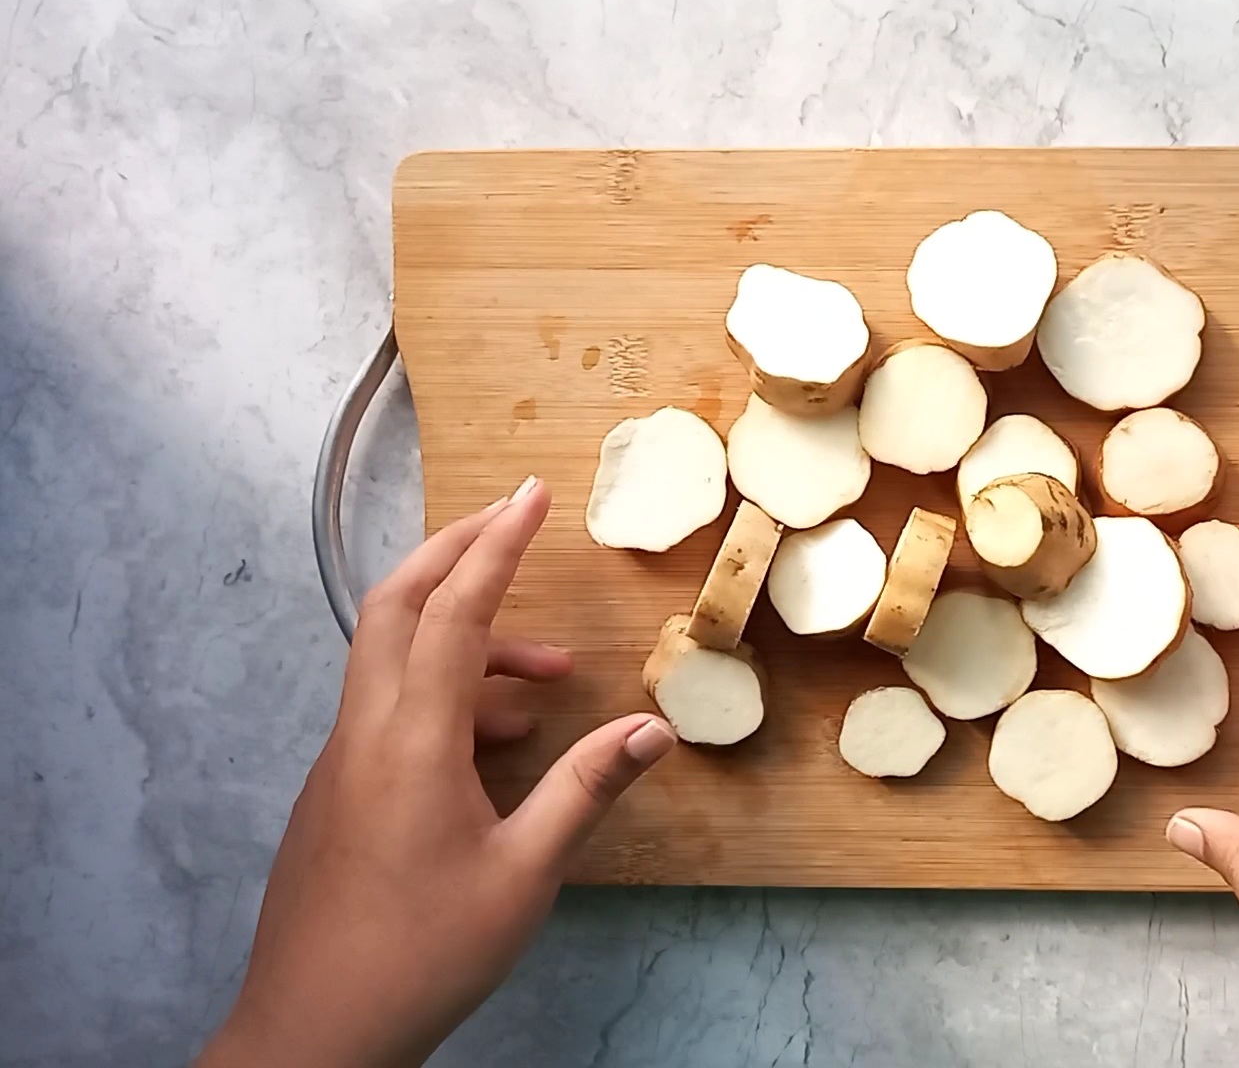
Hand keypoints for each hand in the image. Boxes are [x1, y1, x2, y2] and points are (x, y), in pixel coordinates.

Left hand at [200, 477, 677, 1067]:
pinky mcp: (336, 793)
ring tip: (548, 680)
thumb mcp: (524, 875)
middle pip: (396, 605)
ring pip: (392, 659)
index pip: (454, 612)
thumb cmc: (422, 953)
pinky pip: (387, 708)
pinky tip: (496, 743)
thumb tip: (653, 728)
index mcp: (411, 740)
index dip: (497, 546)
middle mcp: (365, 732)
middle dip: (456, 553)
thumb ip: (586, 790)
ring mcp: (341, 761)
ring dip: (465, 641)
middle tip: (515, 525)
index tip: (533, 496)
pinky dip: (444, 692)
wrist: (314, 1032)